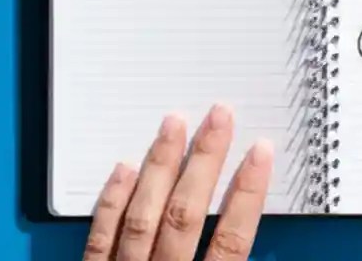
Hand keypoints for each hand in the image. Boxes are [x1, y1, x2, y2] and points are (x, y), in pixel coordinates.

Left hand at [83, 104, 272, 260]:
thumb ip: (228, 258)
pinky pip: (100, 238)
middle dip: (205, 162)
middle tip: (219, 116)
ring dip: (160, 167)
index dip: (248, 194)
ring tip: (173, 124)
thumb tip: (244, 213)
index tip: (262, 150)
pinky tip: (125, 169)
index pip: (232, 239)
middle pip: (186, 215)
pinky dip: (113, 202)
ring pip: (142, 217)